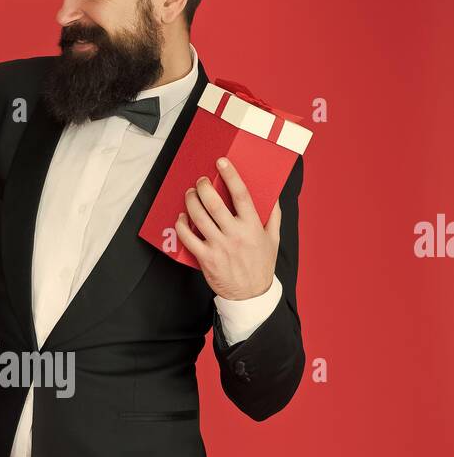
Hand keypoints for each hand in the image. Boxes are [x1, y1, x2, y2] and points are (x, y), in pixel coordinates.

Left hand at [176, 156, 279, 299]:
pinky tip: (182, 218)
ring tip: (189, 194)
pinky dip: (182, 225)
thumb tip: (273, 195)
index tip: (222, 162)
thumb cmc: (261, 264)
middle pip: (214, 204)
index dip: (231, 176)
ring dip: (190, 202)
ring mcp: (219, 246)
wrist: (251, 294)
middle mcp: (235, 234)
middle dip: (204, 187)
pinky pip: (188, 238)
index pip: (241, 195)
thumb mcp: (273, 238)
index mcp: (252, 226)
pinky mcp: (206, 258)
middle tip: (200, 181)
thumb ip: (273, 215)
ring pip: (199, 218)